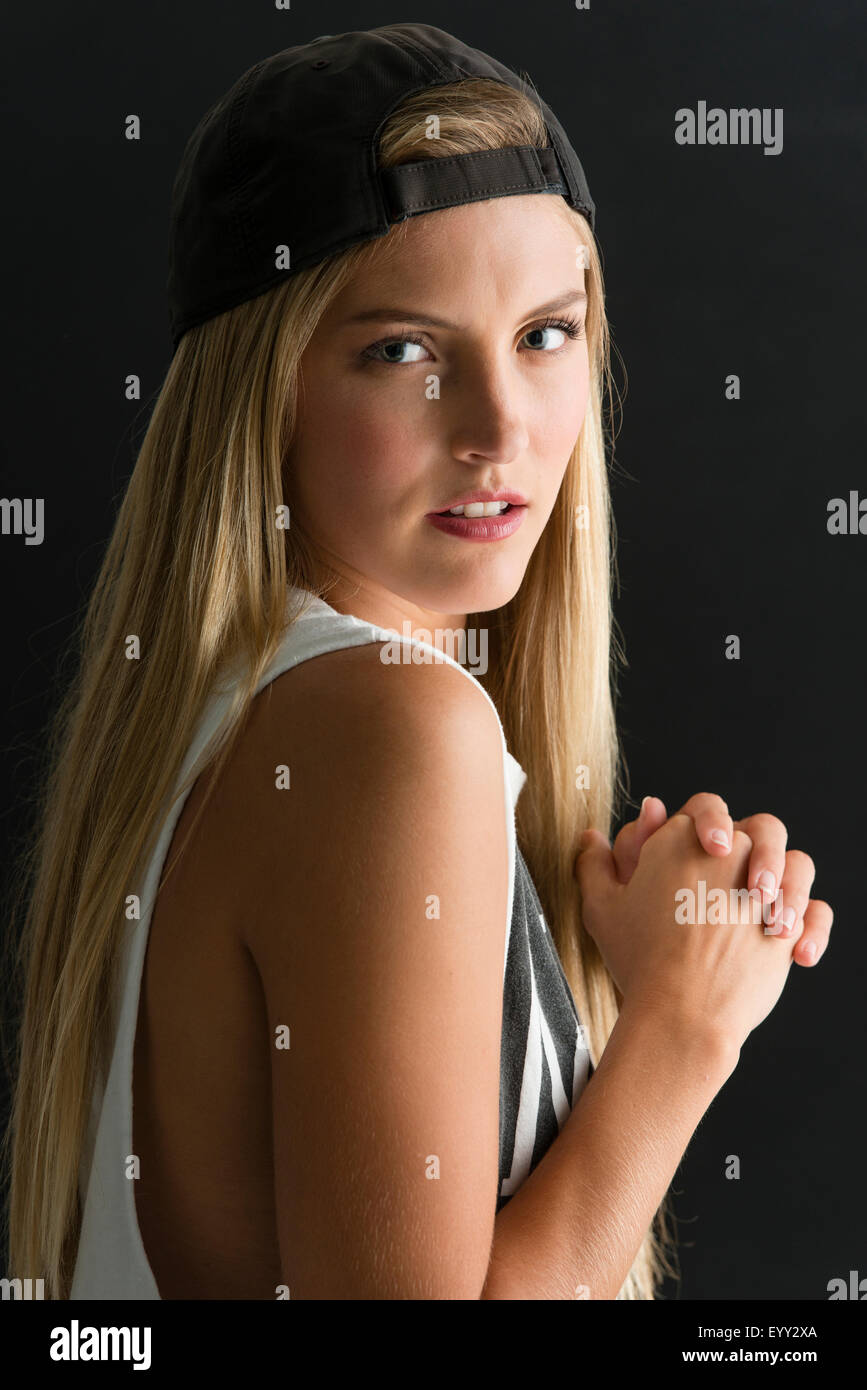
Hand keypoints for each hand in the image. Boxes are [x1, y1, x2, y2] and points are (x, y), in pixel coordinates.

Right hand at [575, 815, 813, 1049]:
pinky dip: (811, 924)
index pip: (704, 811)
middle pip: (756, 830)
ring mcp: (764, 887)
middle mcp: (729, 853)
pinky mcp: (791, 927)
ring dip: (785, 881)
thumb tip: (590, 838)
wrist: (680, 1011)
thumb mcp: (600, 907)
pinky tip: (795, 948)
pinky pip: (816, 913)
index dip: (698, 832)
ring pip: (795, 862)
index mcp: (682, 838)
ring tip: (766, 911)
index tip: (686, 865)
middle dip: (748, 855)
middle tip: (733, 889)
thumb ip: (593, 865)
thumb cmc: (638, 959)